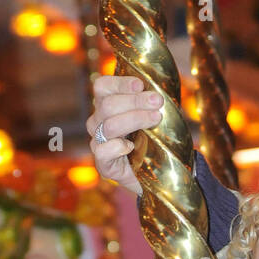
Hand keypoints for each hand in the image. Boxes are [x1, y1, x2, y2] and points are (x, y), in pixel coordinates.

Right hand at [86, 74, 163, 194]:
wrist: (157, 175)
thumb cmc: (155, 140)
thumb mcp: (154, 117)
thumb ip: (152, 102)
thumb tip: (160, 89)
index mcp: (106, 105)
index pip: (103, 87)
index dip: (119, 83)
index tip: (140, 84)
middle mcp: (98, 122)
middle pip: (108, 105)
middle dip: (135, 101)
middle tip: (157, 101)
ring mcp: (98, 143)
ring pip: (110, 126)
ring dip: (135, 119)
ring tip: (156, 118)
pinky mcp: (103, 164)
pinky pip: (103, 151)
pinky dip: (118, 147)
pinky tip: (132, 147)